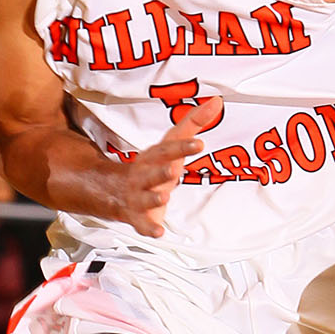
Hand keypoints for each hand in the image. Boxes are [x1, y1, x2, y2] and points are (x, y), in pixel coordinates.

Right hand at [110, 98, 223, 237]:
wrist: (116, 190)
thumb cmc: (152, 164)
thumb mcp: (170, 143)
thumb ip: (193, 123)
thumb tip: (217, 101)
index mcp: (153, 157)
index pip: (167, 150)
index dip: (182, 147)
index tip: (199, 144)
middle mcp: (144, 175)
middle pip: (152, 173)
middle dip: (161, 171)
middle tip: (174, 170)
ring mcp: (139, 196)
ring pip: (145, 197)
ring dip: (154, 197)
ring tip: (164, 197)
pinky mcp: (138, 217)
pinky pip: (142, 224)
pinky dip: (149, 228)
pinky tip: (159, 232)